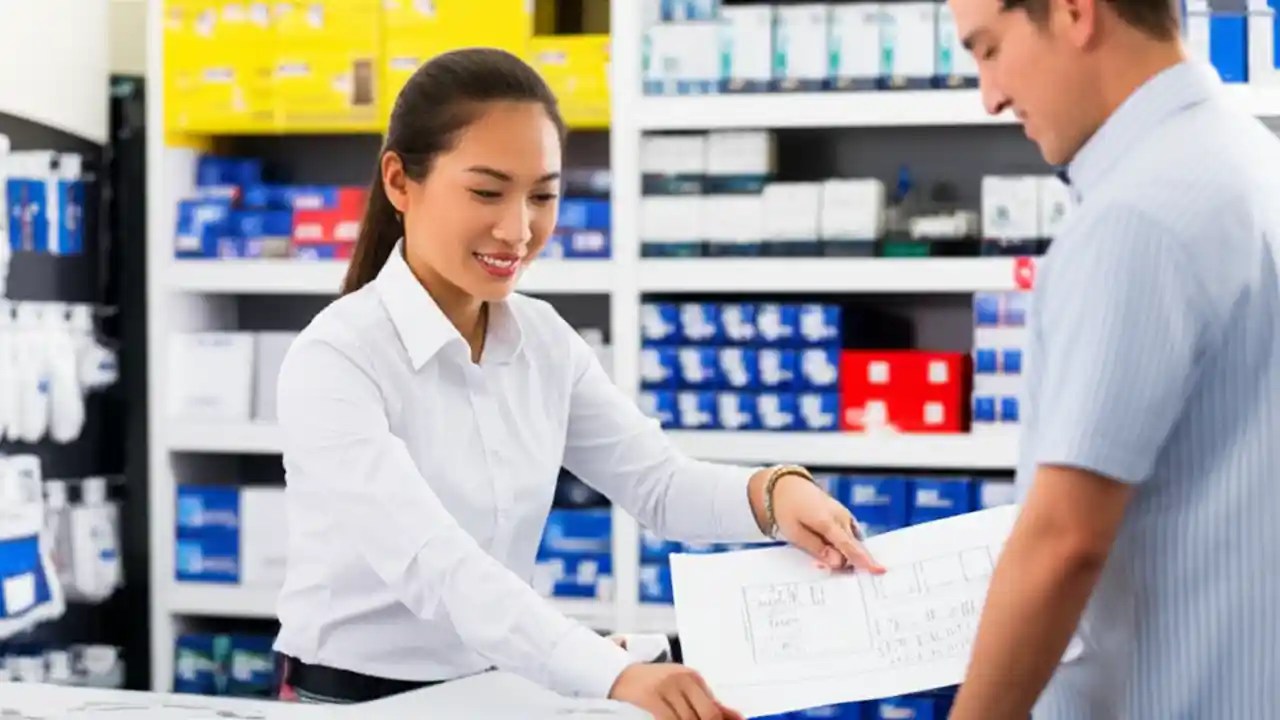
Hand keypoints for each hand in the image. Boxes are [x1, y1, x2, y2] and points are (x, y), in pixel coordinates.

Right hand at [608, 663, 744, 719]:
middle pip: (707, 715)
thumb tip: (736, 717)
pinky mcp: (650, 696)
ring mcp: (666, 687)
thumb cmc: (651, 684)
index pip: (716, 709)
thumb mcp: (680, 689)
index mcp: (693, 678)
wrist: (616, 673)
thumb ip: (706, 703)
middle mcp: (682, 680)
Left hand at [772, 475, 885, 573]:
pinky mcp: (843, 515)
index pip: (849, 546)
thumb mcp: (795, 533)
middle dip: (844, 560)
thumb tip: (838, 562)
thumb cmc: (787, 508)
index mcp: (827, 521)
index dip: (864, 560)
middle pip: (853, 546)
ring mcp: (844, 514)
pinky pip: (849, 534)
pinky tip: (829, 543)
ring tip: (819, 547)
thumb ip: (817, 548)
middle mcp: (840, 517)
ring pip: (852, 541)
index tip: (878, 570)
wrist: (787, 486)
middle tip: (821, 562)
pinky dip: (844, 544)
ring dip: (843, 552)